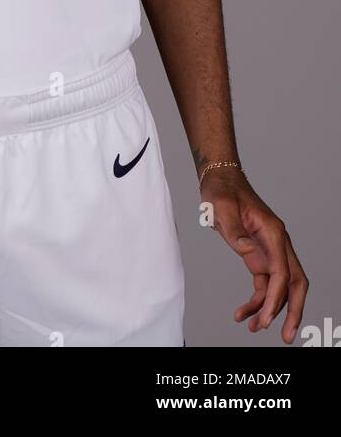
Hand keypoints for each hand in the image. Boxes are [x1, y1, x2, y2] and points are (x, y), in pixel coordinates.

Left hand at [201, 167, 307, 343]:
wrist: (219, 179)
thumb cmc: (221, 190)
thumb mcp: (222, 207)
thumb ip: (235, 231)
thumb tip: (248, 253)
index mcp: (273, 232)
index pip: (282, 271)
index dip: (276, 297)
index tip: (265, 318)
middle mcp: (277, 243)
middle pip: (294, 283)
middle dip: (293, 311)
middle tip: (285, 336)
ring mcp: (270, 250)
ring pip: (280, 287)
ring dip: (270, 309)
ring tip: (252, 327)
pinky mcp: (259, 255)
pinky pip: (264, 283)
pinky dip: (257, 299)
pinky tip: (243, 312)